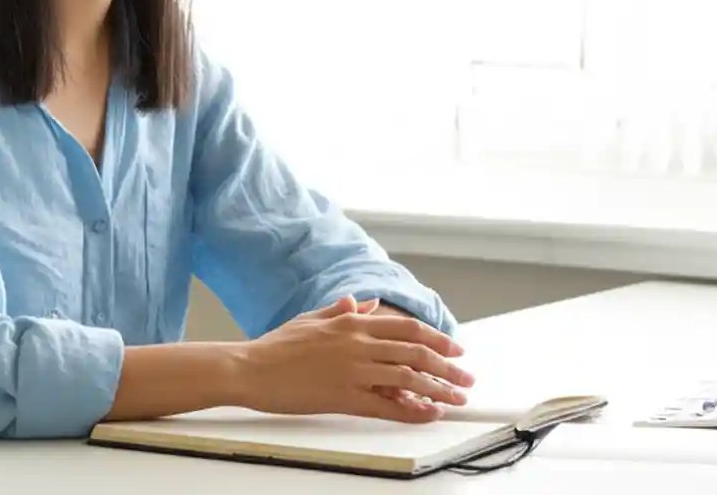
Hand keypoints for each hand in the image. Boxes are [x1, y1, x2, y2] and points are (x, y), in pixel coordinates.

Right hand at [232, 295, 474, 422]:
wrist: (250, 368)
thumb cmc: (276, 346)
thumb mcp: (311, 319)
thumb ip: (342, 311)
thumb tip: (365, 302)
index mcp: (351, 323)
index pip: (406, 327)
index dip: (436, 338)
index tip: (455, 349)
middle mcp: (357, 343)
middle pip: (415, 351)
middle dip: (448, 366)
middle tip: (466, 377)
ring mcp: (353, 370)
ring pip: (408, 377)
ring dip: (439, 388)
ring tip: (457, 398)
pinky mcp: (344, 397)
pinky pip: (387, 405)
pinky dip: (413, 410)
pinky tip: (430, 414)